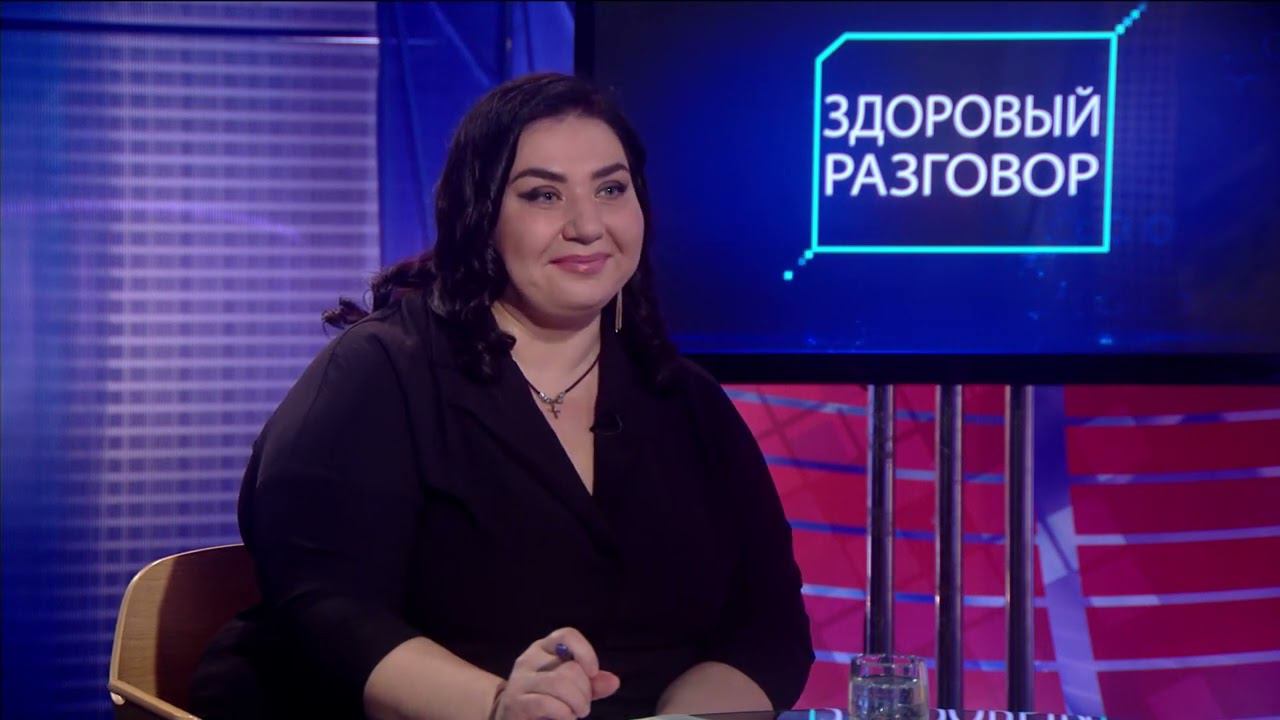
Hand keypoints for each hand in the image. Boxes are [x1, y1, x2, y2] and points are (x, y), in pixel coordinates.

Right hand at [491, 627, 620, 719]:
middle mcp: (529, 660)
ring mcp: (520, 682)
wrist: (508, 718)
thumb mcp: (570, 689)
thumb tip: (613, 682)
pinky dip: (564, 714)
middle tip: (583, 706)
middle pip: (570, 668)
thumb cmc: (543, 698)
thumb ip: (591, 684)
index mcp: (543, 648)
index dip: (585, 652)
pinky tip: (567, 718)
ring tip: (576, 713)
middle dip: (585, 691)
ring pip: (560, 684)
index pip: (567, 635)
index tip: (594, 672)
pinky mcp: (516, 704)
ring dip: (577, 704)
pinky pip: (546, 703)